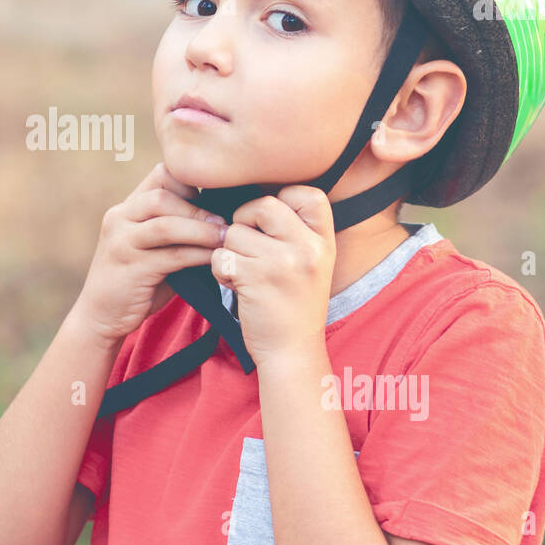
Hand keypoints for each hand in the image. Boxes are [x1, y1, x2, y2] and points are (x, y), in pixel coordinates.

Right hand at [73, 161, 228, 345]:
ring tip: (224, 238)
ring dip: (201, 230)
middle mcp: (119, 219)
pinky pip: (171, 256)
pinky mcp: (130, 268)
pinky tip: (213, 259)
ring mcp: (121, 243)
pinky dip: (197, 255)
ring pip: (166, 224)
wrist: (100, 317)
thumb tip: (222, 218)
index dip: (190, 183)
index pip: (160, 175)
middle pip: (162, 195)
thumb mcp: (150, 248)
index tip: (213, 202)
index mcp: (126, 208)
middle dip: (198, 208)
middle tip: (225, 223)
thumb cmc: (136, 281)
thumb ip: (174, 230)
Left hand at [212, 185, 335, 362]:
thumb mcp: (312, 262)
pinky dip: (220, 269)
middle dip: (245, 220)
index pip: (307, 193)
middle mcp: (308, 247)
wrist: (292, 351)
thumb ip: (295, 230)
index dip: (282, 199)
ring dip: (230, 250)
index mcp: (324, 241)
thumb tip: (256, 195)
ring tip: (244, 272)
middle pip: (263, 205)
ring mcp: (282, 262)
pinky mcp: (256, 278)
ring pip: (235, 232)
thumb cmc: (295, 304)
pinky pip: (222, 255)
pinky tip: (235, 284)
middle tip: (248, 245)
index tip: (272, 223)